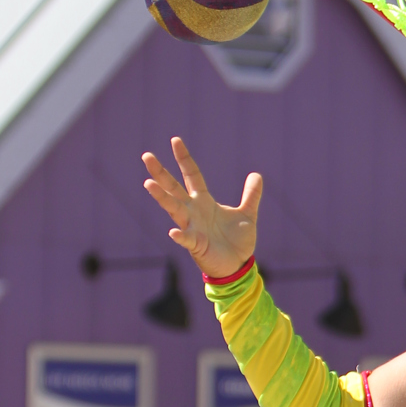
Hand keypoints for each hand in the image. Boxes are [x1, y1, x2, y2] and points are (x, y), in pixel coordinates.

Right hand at [142, 137, 261, 279]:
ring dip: (161, 197)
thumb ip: (251, 195)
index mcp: (204, 202)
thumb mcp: (247, 214)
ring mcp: (192, 227)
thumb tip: (257, 174)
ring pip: (173, 209)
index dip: (184, 158)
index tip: (175, 140)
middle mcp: (194, 211)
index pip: (191, 175)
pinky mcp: (196, 245)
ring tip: (148, 184)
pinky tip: (173, 232)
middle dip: (160, 173)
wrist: (238, 266)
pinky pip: (186, 239)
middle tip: (146, 156)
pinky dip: (180, 236)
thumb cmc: (237, 241)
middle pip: (174, 188)